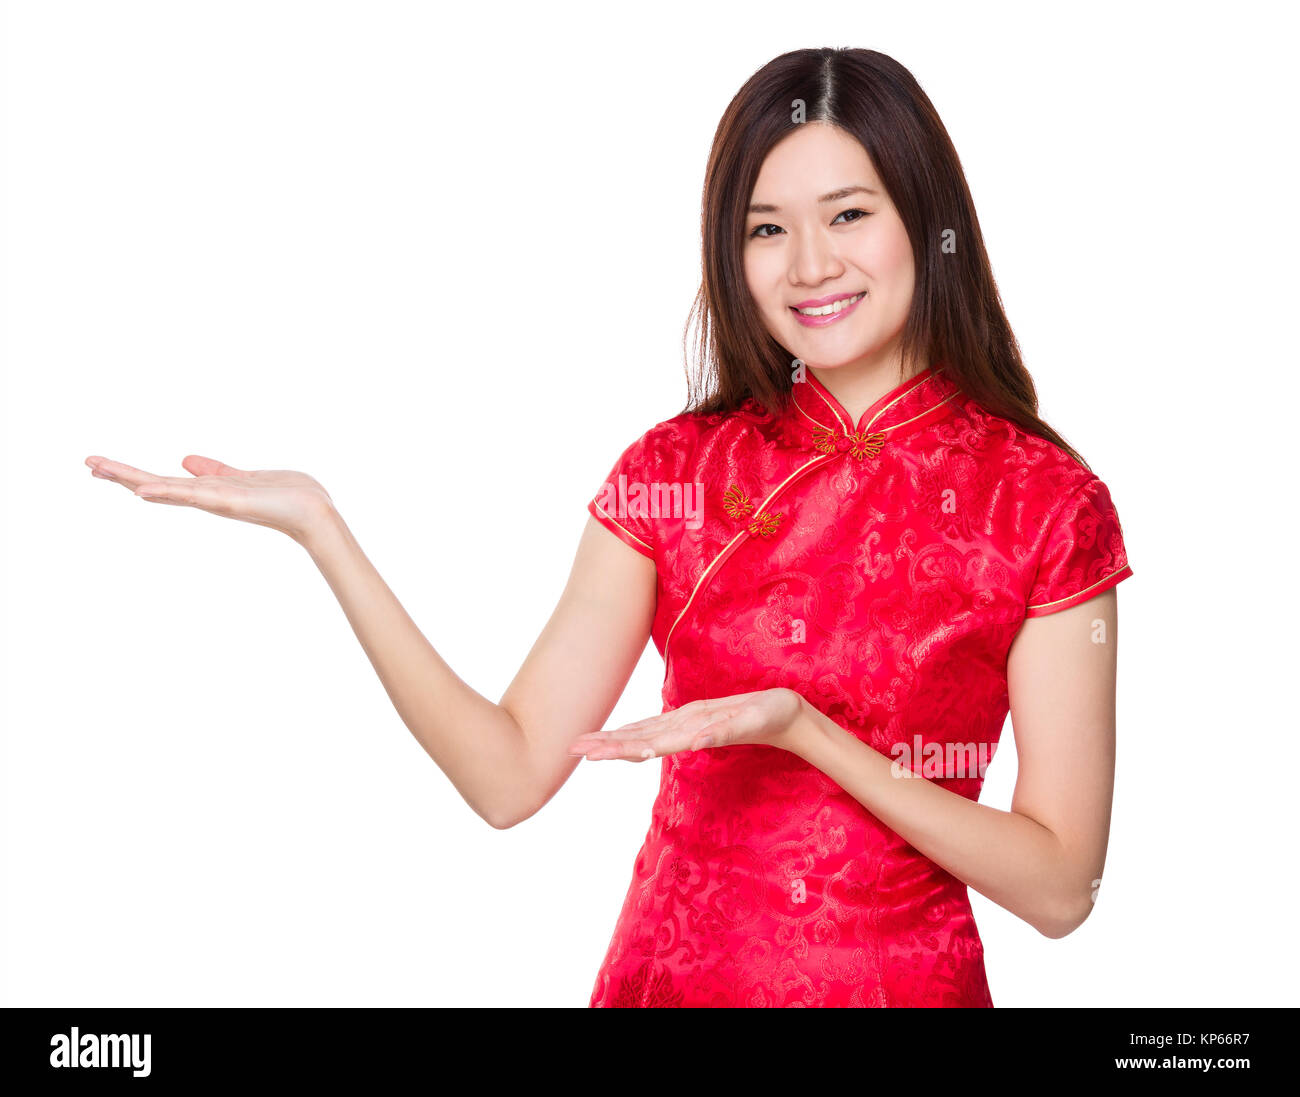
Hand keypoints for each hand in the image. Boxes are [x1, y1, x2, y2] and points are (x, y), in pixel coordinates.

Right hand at [85, 454, 334, 542]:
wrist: (315, 513)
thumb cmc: (288, 497)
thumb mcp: (244, 477)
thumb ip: (215, 471)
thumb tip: (184, 460)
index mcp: (209, 491)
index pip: (163, 481)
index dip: (132, 474)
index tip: (101, 465)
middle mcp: (207, 498)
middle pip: (156, 485)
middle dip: (122, 475)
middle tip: (87, 463)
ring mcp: (215, 502)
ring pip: (166, 489)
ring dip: (134, 479)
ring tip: (101, 469)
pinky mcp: (229, 502)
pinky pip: (193, 496)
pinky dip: (168, 492)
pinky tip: (143, 490)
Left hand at [569, 687, 807, 761]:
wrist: (785, 717)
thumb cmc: (770, 717)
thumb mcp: (748, 721)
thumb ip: (723, 731)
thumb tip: (694, 743)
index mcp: (690, 733)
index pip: (646, 742)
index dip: (618, 748)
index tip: (592, 754)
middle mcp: (683, 733)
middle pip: (637, 741)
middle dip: (605, 745)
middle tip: (572, 749)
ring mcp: (687, 726)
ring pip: (644, 734)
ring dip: (614, 740)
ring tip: (587, 744)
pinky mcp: (694, 717)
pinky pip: (658, 726)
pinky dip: (636, 730)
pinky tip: (622, 735)